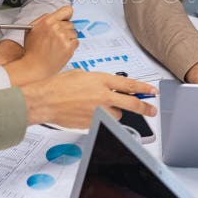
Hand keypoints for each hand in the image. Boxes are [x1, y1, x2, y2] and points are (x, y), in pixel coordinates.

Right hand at [4, 6, 77, 85]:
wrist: (34, 67)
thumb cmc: (32, 50)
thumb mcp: (32, 29)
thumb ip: (43, 19)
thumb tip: (55, 15)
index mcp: (47, 21)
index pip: (67, 10)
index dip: (67, 16)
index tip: (65, 20)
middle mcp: (56, 27)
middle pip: (71, 23)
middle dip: (65, 30)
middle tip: (56, 38)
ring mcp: (63, 37)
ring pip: (74, 33)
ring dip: (68, 39)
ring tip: (57, 46)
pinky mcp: (69, 47)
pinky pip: (76, 42)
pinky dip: (71, 46)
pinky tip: (61, 50)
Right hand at [21, 70, 157, 127]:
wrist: (45, 100)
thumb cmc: (58, 85)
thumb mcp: (82, 74)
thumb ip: (99, 81)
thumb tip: (109, 86)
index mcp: (101, 80)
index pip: (130, 85)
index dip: (144, 89)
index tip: (152, 92)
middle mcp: (102, 96)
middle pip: (131, 104)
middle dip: (145, 108)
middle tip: (152, 110)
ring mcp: (98, 111)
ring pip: (117, 115)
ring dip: (116, 112)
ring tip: (102, 107)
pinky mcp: (92, 122)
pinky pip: (104, 121)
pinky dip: (102, 118)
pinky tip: (91, 112)